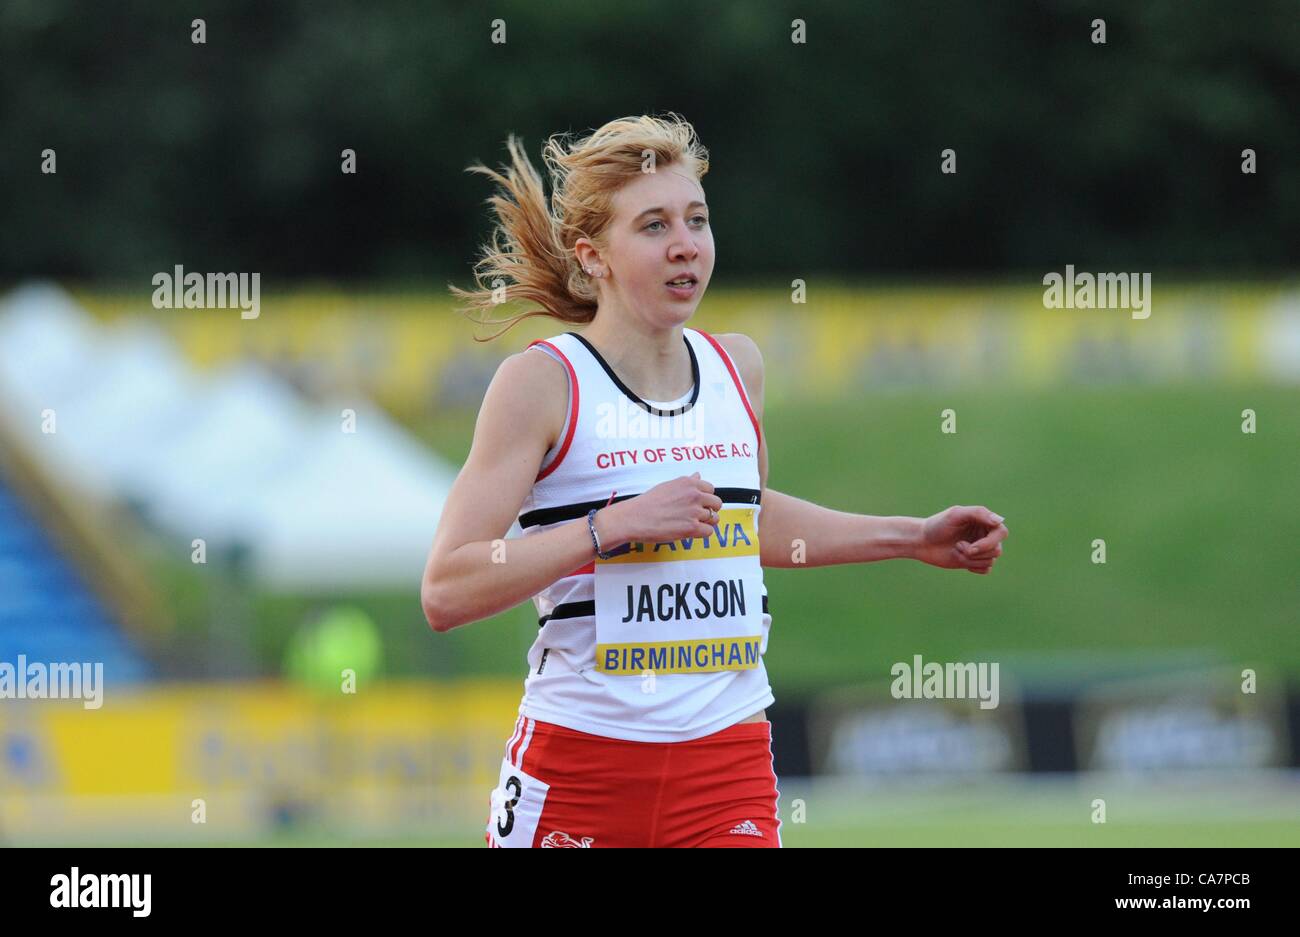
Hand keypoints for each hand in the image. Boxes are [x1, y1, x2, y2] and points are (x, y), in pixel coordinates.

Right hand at [600, 472, 721, 545]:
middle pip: (716, 503)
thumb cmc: (647, 503)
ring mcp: (694, 511)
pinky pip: (709, 531)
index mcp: (688, 483)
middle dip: (710, 510)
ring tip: (691, 524)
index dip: (705, 498)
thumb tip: (697, 475)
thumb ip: (687, 482)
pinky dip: (702, 533)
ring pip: (714, 518)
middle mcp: (694, 495)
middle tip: (697, 516)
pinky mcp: (692, 527)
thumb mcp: (668, 486)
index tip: (698, 503)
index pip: (710, 489)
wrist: (634, 518)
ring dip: (706, 522)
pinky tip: (690, 531)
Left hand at [913, 505, 1007, 573]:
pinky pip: (986, 569)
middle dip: (977, 552)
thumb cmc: (937, 525)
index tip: (973, 547)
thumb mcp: (956, 514)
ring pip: (990, 561)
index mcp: (984, 521)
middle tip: (958, 546)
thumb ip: (978, 513)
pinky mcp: (974, 562)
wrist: (922, 542)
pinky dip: (973, 567)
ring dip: (970, 558)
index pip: (1001, 532)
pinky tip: (960, 560)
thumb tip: (999, 520)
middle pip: (997, 550)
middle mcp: (985, 535)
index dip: (990, 542)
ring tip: (956, 549)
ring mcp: (980, 549)